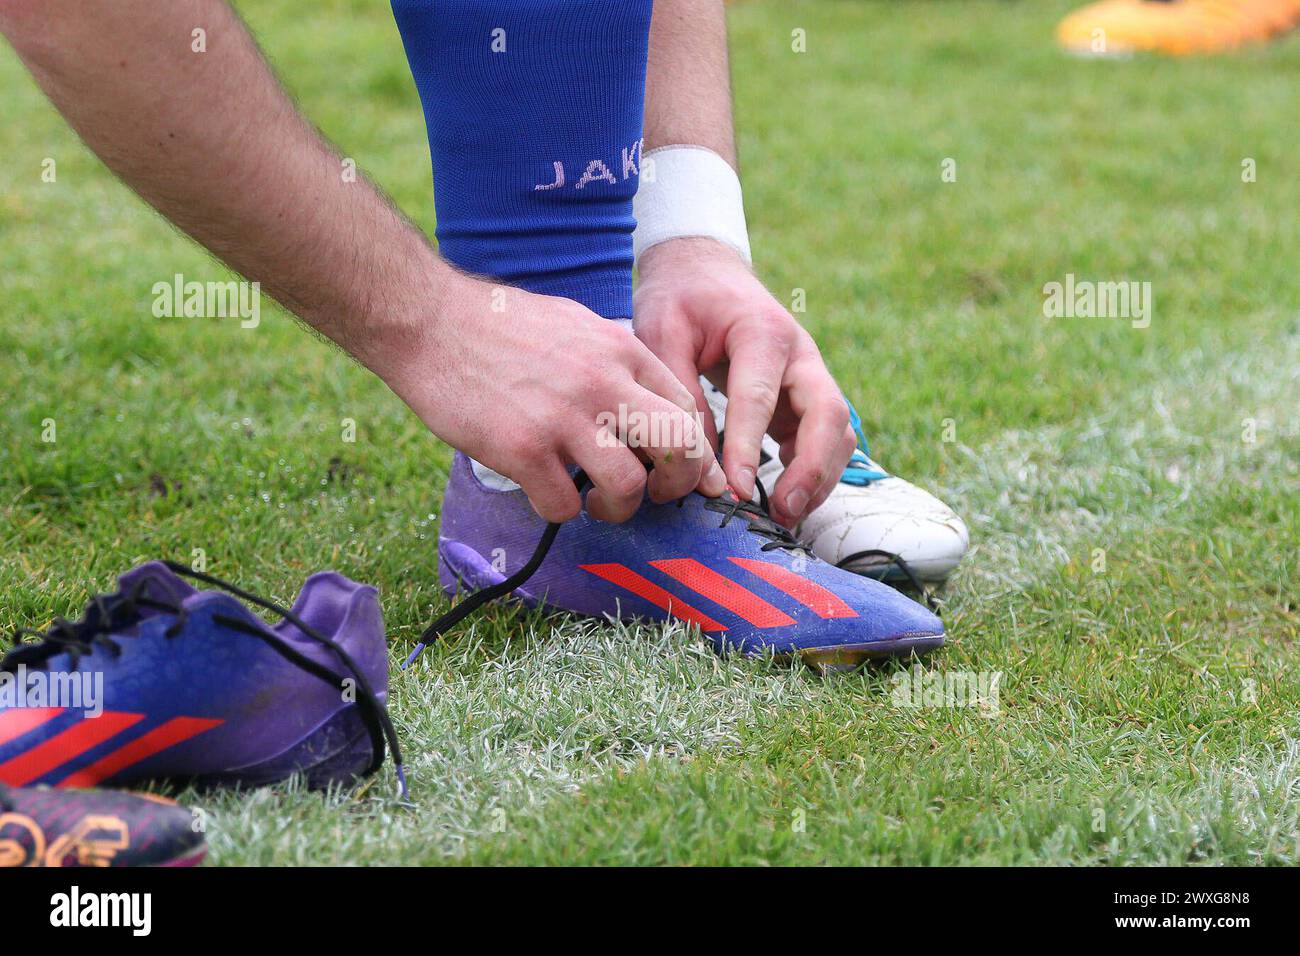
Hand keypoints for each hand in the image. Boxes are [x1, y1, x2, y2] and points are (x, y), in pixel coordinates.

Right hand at [379, 273, 725, 523]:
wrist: (429, 320)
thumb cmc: (498, 325)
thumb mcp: (575, 325)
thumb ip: (614, 363)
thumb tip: (642, 405)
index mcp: (620, 350)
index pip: (686, 410)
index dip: (687, 450)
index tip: (667, 468)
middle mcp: (601, 383)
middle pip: (678, 448)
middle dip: (675, 484)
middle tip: (651, 495)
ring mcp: (562, 417)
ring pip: (627, 487)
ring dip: (617, 508)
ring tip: (595, 501)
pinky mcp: (521, 449)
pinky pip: (563, 505)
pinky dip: (559, 510)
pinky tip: (544, 491)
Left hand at [633, 238, 854, 527]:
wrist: (703, 271)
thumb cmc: (679, 300)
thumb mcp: (662, 335)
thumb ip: (680, 397)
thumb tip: (703, 470)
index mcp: (763, 331)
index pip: (760, 398)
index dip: (748, 449)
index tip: (734, 492)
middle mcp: (800, 354)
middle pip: (828, 414)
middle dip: (812, 467)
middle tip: (782, 510)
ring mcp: (810, 375)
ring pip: (837, 430)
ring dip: (820, 476)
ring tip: (785, 516)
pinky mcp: (805, 398)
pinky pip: (825, 438)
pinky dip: (814, 470)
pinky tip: (784, 498)